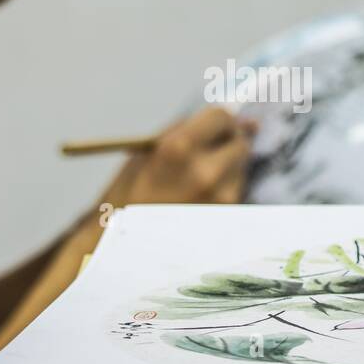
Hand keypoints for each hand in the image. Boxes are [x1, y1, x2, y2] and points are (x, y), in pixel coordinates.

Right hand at [103, 107, 255, 208]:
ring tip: (194, 184)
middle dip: (227, 144)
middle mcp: (204, 172)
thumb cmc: (130, 193)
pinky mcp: (225, 220)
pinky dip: (224, 191)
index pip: (222, 117)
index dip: (218, 121)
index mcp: (178, 148)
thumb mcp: (148, 151)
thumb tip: (241, 120)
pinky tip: (198, 201)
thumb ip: (189, 128)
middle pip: (239, 144)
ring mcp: (219, 199)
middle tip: (207, 154)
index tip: (213, 129)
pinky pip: (236, 194)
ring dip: (227, 169)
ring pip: (240, 170)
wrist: (122, 246)